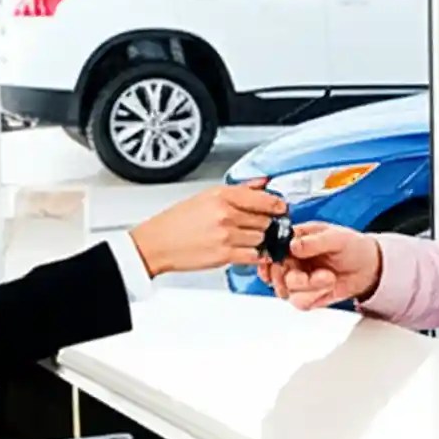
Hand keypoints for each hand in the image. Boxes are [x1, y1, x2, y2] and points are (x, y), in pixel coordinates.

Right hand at [130, 179, 286, 276]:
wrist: (158, 243)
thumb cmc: (177, 222)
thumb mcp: (206, 196)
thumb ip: (239, 190)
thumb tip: (262, 183)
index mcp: (221, 195)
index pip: (263, 198)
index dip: (276, 205)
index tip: (281, 208)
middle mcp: (225, 214)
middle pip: (265, 219)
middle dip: (266, 223)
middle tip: (260, 225)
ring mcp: (226, 235)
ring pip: (261, 238)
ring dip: (259, 240)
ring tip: (247, 238)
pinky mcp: (225, 255)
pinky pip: (254, 255)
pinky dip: (255, 255)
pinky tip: (247, 251)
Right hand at [258, 221, 381, 309]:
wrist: (368, 267)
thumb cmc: (352, 246)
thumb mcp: (336, 238)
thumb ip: (314, 242)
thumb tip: (293, 246)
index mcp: (294, 240)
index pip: (271, 249)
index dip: (268, 259)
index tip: (275, 264)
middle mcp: (291, 260)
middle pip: (275, 274)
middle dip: (294, 278)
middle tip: (308, 276)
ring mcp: (297, 279)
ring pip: (287, 291)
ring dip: (310, 287)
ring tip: (328, 277)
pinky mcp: (305, 295)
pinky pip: (300, 302)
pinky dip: (315, 296)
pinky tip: (328, 285)